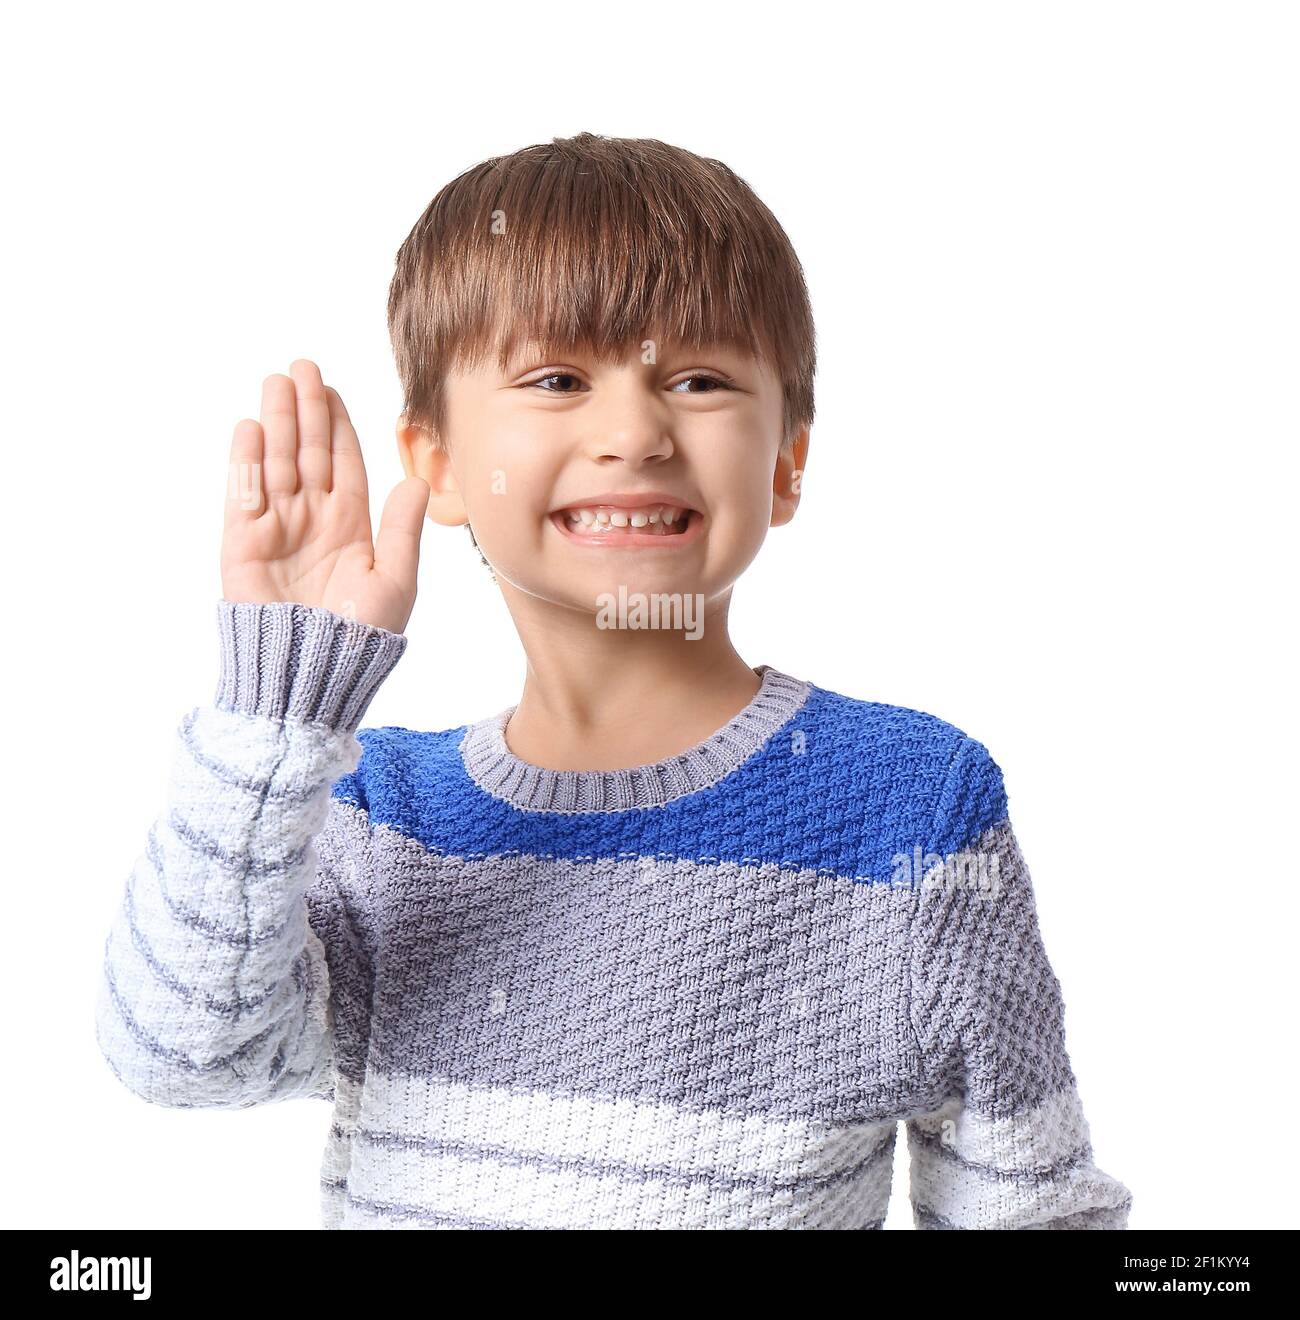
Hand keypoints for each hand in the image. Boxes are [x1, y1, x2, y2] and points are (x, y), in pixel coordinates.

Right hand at [222, 360, 428, 633]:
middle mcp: (312, 520)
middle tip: (303, 366)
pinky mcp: (244, 543)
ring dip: (278, 422)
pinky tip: (253, 427)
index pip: (343, 463)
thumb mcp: (394, 580)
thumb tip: (417, 480)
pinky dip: (248, 460)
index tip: (332, 389)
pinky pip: (244, 493)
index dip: (338, 426)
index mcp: (350, 526)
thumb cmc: (361, 636)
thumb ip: (402, 529)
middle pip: (308, 452)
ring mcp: (277, 528)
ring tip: (278, 382)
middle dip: (306, 410)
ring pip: (277, 463)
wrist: (316, 674)